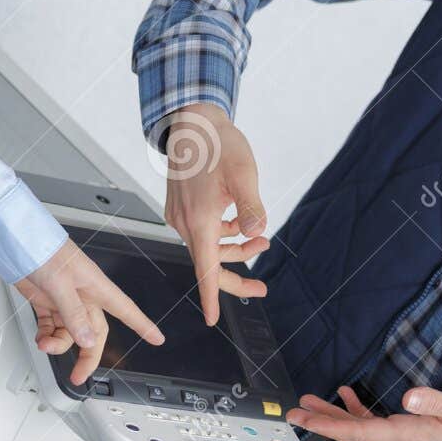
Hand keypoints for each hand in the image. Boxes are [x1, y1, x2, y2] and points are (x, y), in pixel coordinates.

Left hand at [16, 238, 164, 384]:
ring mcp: (65, 299)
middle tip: (78, 375)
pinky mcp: (48, 301)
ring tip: (45, 345)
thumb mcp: (62, 285)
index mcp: (96, 288)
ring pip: (70, 332)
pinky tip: (41, 338)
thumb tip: (88, 341)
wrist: (19, 243)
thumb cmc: (45, 251)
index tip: (156, 338)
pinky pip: (52, 327)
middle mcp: (84, 295)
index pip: (126, 310)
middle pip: (94, 332)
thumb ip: (74, 315)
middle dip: (87, 355)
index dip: (143, 325)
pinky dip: (47, 336)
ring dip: (58, 344)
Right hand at [158, 102, 269, 325]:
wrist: (191, 120)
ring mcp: (180, 215)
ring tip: (261, 240)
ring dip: (234, 248)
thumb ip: (251, 207)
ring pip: (208, 246)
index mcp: (200, 220)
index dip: (211, 296)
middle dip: (236, 277)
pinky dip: (222, 233)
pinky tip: (238, 219)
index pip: (206, 268)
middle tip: (262, 288)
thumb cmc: (219, 145)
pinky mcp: (180, 207)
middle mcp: (186, 222)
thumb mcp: (244, 175)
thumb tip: (256, 234)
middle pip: (210, 263)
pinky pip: (202, 231)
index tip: (212, 319)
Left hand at [286, 385, 441, 440]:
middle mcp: (399, 440)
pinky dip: (355, 409)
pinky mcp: (408, 430)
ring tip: (309, 401)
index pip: (358, 432)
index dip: (328, 426)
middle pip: (350, 434)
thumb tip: (408, 397)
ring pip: (358, 428)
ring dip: (333, 415)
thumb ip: (436, 402)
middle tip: (292, 413)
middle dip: (320, 423)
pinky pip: (373, 423)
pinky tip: (347, 394)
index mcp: (408, 434)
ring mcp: (402, 437)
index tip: (302, 420)